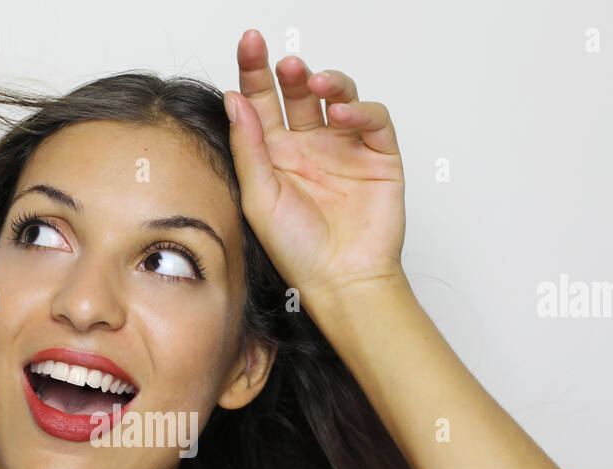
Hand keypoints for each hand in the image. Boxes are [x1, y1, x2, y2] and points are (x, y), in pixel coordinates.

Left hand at [225, 29, 406, 306]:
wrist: (342, 282)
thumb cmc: (298, 251)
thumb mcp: (259, 199)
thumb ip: (248, 148)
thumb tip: (234, 100)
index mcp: (275, 155)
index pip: (262, 102)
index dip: (254, 71)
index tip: (249, 43)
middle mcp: (308, 146)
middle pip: (298, 93)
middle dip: (290, 71)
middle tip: (283, 62)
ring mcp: (344, 148)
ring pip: (338, 96)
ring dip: (327, 81)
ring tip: (313, 82)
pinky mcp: (378, 155)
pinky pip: (372, 118)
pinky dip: (358, 109)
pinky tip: (340, 115)